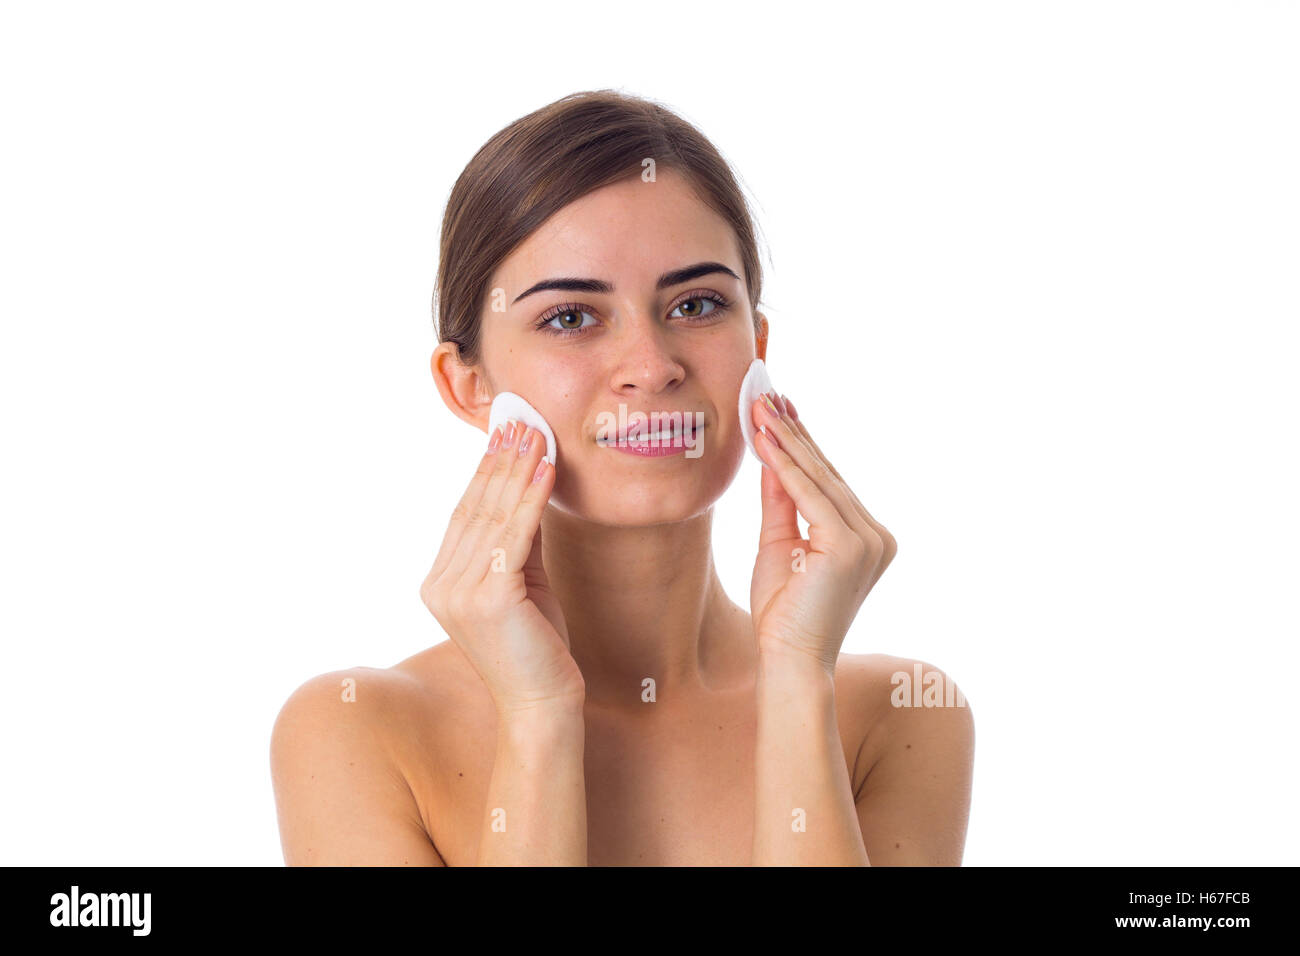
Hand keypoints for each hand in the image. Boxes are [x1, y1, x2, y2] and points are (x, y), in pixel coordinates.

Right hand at [419, 421, 583, 713]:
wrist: (542, 703)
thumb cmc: (537, 645)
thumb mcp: (523, 581)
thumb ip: (517, 538)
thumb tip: (528, 483)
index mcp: (440, 581)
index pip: (465, 512)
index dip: (486, 469)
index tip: (506, 431)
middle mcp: (441, 585)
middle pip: (477, 508)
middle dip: (501, 459)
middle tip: (521, 418)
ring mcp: (459, 593)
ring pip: (494, 516)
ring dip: (517, 468)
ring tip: (535, 432)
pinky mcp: (488, 599)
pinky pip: (514, 535)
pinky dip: (531, 498)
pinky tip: (545, 468)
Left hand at [748, 393, 896, 673]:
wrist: (788, 658)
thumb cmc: (783, 612)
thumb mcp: (779, 544)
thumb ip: (781, 501)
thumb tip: (773, 457)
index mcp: (867, 537)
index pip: (828, 482)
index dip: (802, 444)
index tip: (778, 409)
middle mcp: (877, 535)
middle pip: (826, 474)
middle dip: (794, 432)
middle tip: (768, 394)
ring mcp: (868, 540)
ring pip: (819, 479)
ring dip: (787, 440)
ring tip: (761, 407)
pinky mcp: (850, 545)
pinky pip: (811, 496)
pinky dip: (786, 466)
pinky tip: (766, 440)